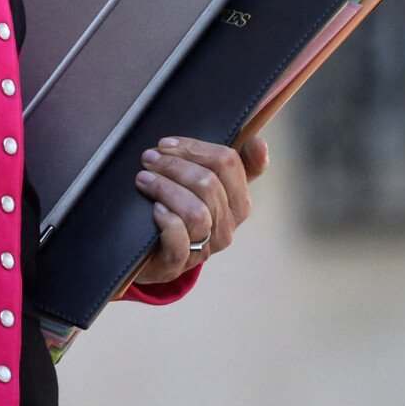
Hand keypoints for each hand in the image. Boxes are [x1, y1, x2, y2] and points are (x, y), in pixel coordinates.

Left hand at [133, 134, 267, 284]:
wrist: (156, 255)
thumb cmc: (182, 212)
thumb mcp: (207, 186)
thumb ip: (228, 164)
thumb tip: (259, 142)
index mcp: (238, 201)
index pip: (229, 164)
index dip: (195, 148)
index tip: (167, 144)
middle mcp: (227, 226)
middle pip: (209, 184)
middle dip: (174, 165)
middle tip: (149, 158)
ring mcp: (205, 247)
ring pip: (195, 211)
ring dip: (166, 188)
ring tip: (144, 179)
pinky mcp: (179, 263)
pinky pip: (180, 241)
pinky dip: (167, 221)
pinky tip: (155, 208)